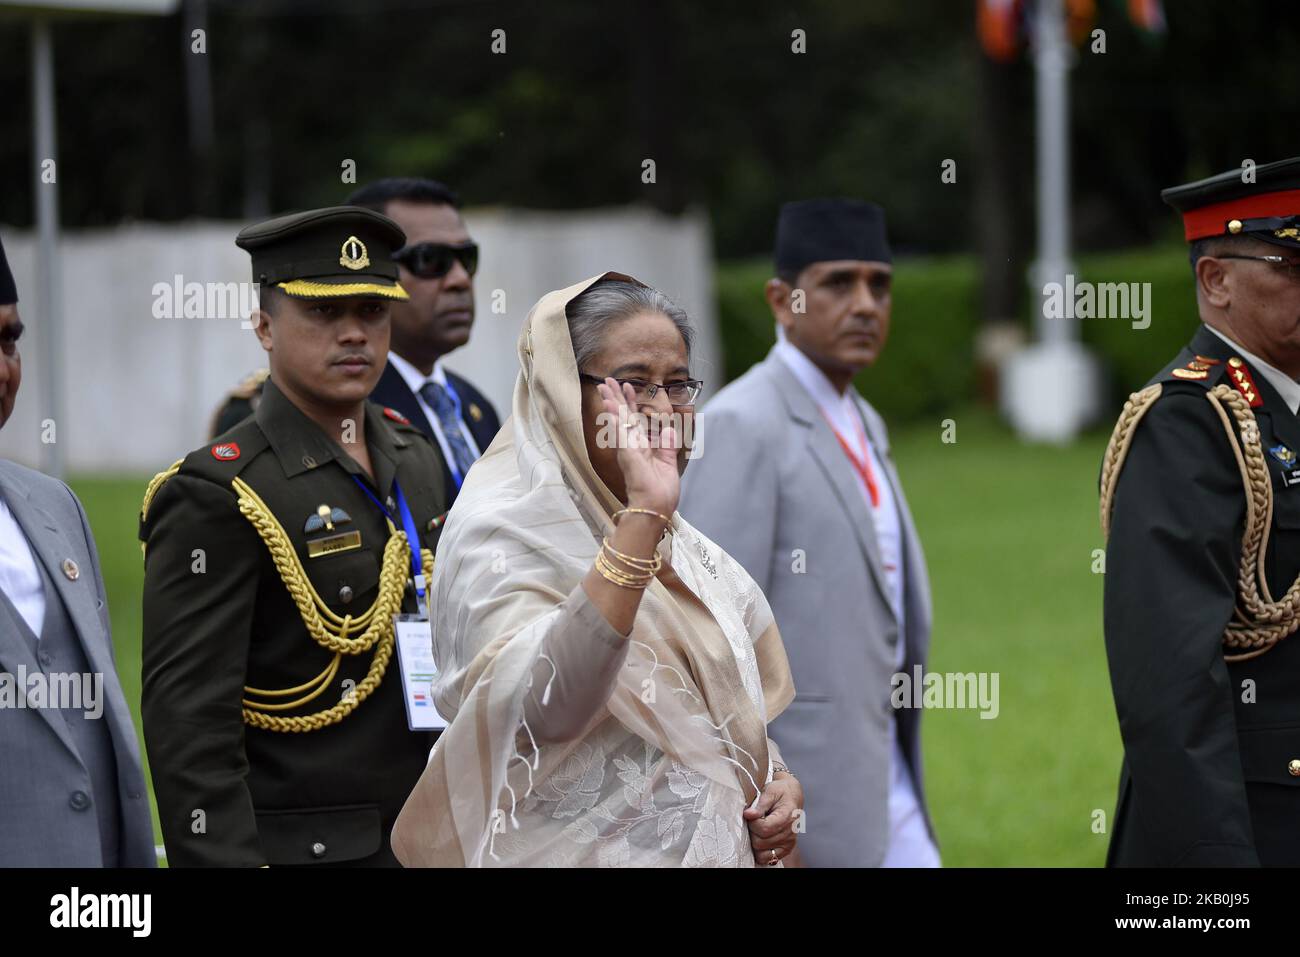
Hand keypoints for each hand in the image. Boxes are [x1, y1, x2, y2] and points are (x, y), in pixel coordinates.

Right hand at [596, 377, 678, 516]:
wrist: (657, 508)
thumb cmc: (661, 493)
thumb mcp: (669, 464)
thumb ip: (667, 446)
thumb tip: (669, 430)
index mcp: (642, 448)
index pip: (634, 420)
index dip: (630, 402)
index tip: (628, 386)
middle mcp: (632, 446)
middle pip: (622, 416)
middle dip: (616, 397)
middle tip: (608, 379)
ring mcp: (627, 449)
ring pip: (617, 420)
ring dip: (611, 402)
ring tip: (604, 385)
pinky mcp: (627, 453)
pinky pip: (618, 431)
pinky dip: (613, 417)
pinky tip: (608, 404)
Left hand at [743, 772, 802, 865]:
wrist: (792, 796)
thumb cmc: (780, 792)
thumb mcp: (770, 791)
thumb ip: (760, 804)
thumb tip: (748, 814)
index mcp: (787, 817)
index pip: (764, 829)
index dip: (752, 822)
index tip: (750, 814)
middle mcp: (790, 833)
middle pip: (760, 842)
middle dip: (752, 831)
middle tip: (753, 821)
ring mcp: (788, 843)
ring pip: (762, 853)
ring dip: (755, 842)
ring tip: (757, 829)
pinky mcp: (786, 849)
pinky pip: (769, 859)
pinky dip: (762, 852)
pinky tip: (761, 839)